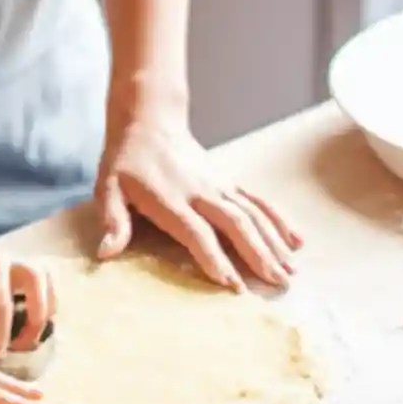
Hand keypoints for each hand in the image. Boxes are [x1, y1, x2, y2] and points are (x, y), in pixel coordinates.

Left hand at [95, 115, 301, 290]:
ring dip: (273, 242)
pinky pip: (258, 201)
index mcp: (170, 199)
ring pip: (252, 214)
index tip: (230, 283)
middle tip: (275, 283)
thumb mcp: (108, 188)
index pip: (195, 232)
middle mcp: (200, 192)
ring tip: (289, 271)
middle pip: (234, 224)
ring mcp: (219, 185)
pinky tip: (295, 240)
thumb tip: (106, 252)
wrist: (148, 120)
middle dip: (257, 254)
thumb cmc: (125, 161)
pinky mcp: (228, 181)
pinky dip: (278, 220)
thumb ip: (113, 220)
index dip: (213, 257)